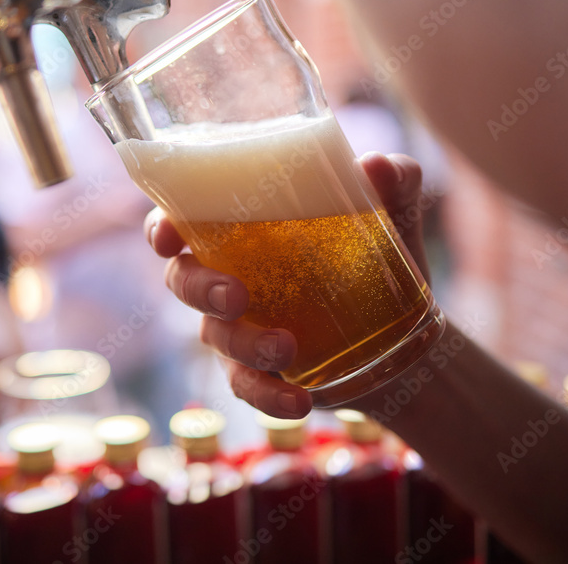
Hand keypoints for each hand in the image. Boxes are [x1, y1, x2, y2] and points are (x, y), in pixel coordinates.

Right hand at [144, 152, 432, 417]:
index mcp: (242, 227)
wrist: (406, 330)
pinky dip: (266, 396)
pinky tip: (298, 401)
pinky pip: (245, 386)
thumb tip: (375, 166)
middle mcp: (228, 273)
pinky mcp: (261, 370)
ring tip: (286, 348)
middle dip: (200, 288)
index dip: (161, 227)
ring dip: (244, 344)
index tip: (168, 236)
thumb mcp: (394, 208)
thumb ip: (392, 176)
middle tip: (237, 296)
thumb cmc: (380, 252)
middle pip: (183, 279)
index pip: (182, 220)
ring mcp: (240, 326)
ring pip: (215, 336)